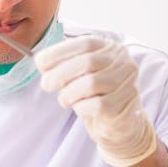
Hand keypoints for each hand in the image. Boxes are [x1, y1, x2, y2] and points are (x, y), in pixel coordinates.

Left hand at [34, 36, 156, 166]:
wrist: (117, 122)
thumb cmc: (93, 94)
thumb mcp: (78, 73)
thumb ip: (63, 64)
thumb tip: (40, 61)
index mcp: (109, 48)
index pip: (84, 44)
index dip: (59, 52)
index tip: (40, 64)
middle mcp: (122, 61)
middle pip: (87, 62)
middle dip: (59, 74)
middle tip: (46, 85)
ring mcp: (127, 82)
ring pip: (91, 83)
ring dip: (69, 93)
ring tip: (64, 100)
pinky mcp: (126, 103)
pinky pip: (98, 104)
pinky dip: (81, 107)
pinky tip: (80, 109)